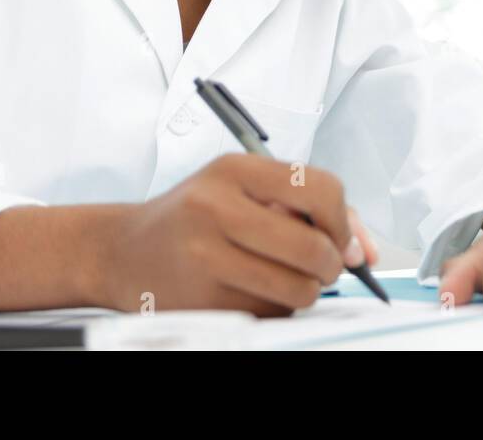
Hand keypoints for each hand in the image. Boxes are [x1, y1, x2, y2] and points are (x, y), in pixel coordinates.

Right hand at [104, 154, 373, 316]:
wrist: (122, 250)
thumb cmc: (192, 217)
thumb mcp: (241, 189)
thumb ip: (306, 208)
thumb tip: (360, 250)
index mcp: (234, 169)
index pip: (320, 189)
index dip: (342, 220)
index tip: (338, 237)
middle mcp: (216, 206)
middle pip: (312, 246)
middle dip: (330, 265)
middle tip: (320, 267)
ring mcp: (205, 254)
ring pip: (295, 288)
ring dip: (304, 292)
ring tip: (282, 277)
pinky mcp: (200, 298)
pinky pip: (268, 313)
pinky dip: (273, 308)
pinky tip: (250, 290)